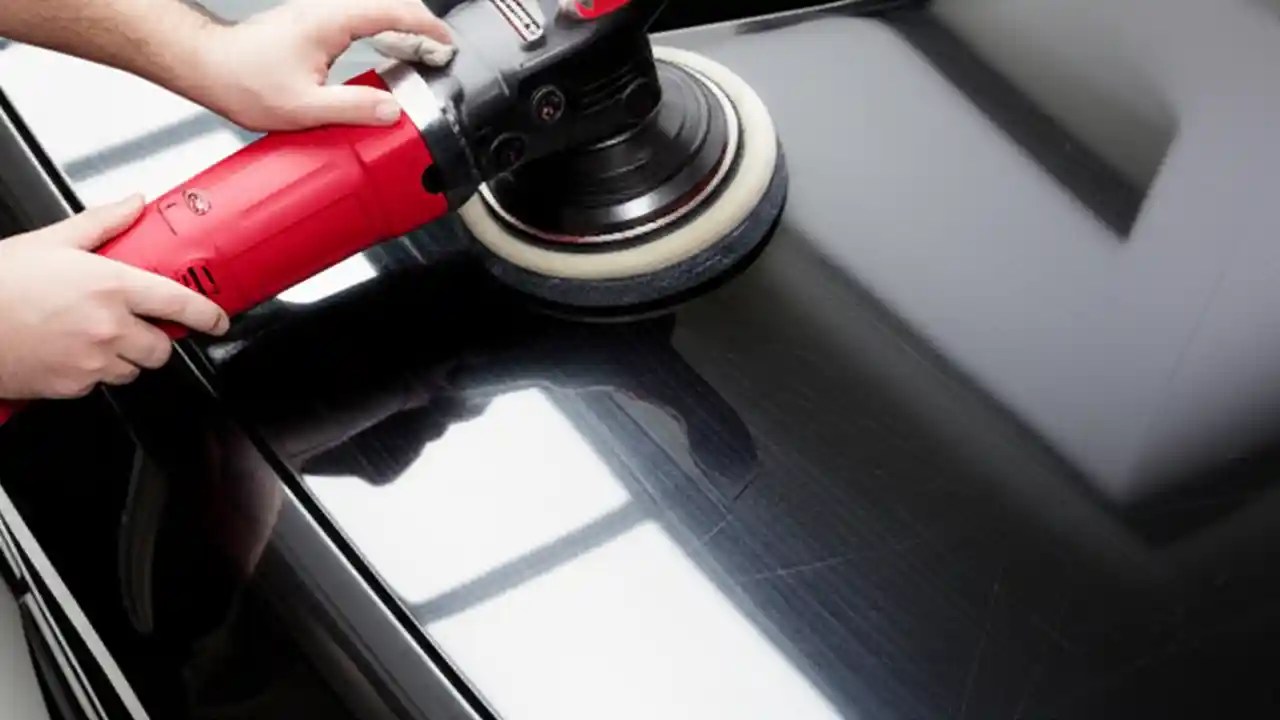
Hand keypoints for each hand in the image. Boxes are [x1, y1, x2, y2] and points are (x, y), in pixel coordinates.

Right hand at [0, 196, 229, 400]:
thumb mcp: (52, 241)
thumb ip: (103, 224)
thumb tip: (135, 205)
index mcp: (111, 286)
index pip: (179, 304)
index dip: (208, 315)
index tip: (218, 320)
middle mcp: (108, 326)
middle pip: (162, 347)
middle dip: (154, 337)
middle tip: (131, 323)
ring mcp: (92, 361)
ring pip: (134, 368)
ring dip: (124, 356)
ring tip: (91, 335)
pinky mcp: (73, 386)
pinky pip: (101, 383)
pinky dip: (93, 371)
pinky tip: (68, 350)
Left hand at [189, 0, 453, 131]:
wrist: (208, 67)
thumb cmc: (242, 80)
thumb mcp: (304, 107)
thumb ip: (353, 109)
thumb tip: (391, 110)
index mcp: (331, 21)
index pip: (394, 12)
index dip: (427, 28)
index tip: (446, 44)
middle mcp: (326, 10)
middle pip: (388, 6)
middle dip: (420, 27)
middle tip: (439, 53)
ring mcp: (318, 15)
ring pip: (373, 11)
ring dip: (400, 29)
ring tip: (419, 54)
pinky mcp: (311, 25)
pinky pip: (357, 20)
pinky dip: (380, 32)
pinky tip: (384, 52)